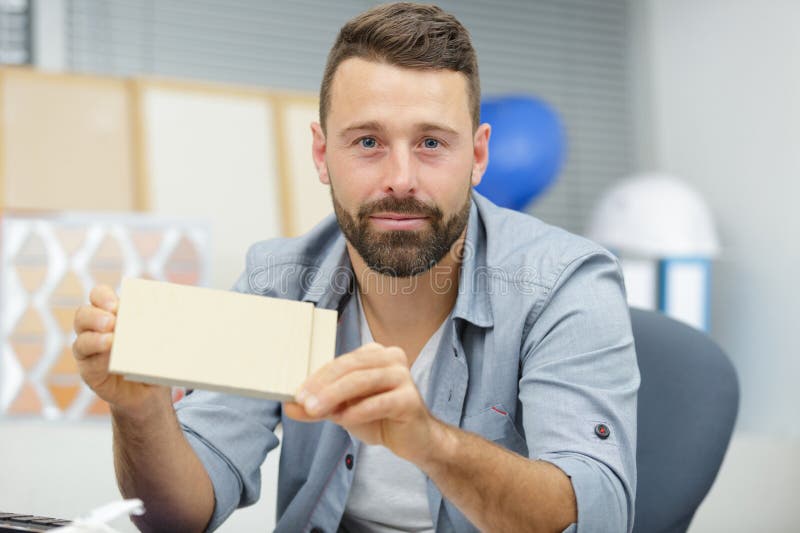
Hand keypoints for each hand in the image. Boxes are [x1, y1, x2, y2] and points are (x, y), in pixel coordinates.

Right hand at [72, 285, 169, 413]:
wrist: (148, 392)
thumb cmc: (153, 359)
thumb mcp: (158, 342)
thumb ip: (156, 331)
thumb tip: (165, 320)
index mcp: (112, 315)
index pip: (99, 296)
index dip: (103, 297)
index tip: (116, 305)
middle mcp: (96, 329)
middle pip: (84, 314)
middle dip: (96, 315)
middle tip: (112, 320)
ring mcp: (89, 349)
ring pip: (81, 336)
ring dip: (95, 336)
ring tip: (111, 339)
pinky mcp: (88, 369)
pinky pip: (86, 359)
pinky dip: (97, 354)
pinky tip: (109, 351)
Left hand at [284, 342, 438, 463]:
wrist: (415, 441)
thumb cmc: (381, 419)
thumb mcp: (344, 411)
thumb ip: (320, 407)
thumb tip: (290, 406)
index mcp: (375, 355)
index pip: (341, 362)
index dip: (317, 377)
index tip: (297, 395)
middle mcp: (391, 359)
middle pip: (351, 368)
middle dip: (323, 385)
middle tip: (304, 402)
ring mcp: (404, 377)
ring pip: (363, 381)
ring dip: (335, 396)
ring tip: (316, 410)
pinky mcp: (411, 399)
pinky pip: (380, 402)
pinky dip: (359, 410)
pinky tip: (344, 419)